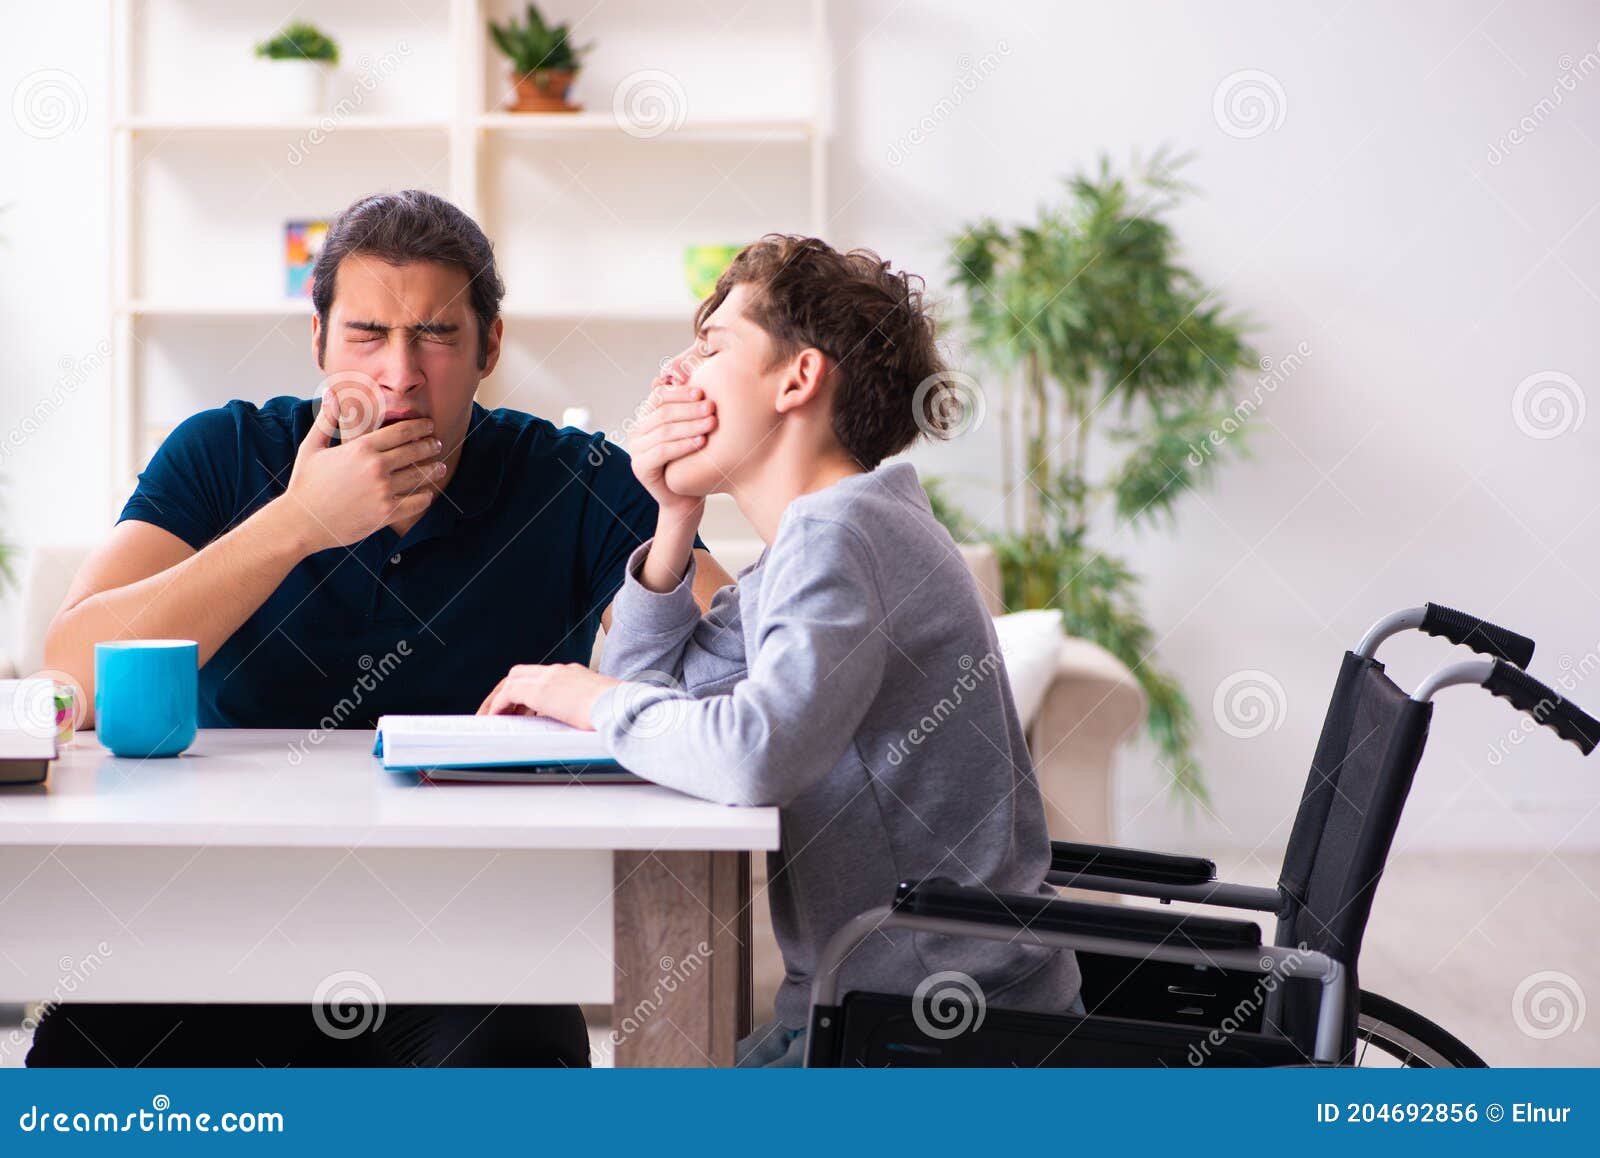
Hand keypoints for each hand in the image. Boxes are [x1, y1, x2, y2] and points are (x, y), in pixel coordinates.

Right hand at [280, 392, 443, 551]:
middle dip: (430, 446)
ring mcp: (383, 491)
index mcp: (361, 448)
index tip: (428, 425)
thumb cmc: (305, 484)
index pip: (401, 431)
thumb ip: (327, 420)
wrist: (301, 522)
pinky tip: (427, 493)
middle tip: (436, 444)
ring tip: (439, 467)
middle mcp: (376, 467)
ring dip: (433, 470)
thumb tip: (330, 394)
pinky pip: (416, 502)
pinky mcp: (386, 513)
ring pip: (420, 476)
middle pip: (415, 451)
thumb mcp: (312, 447)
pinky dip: (425, 496)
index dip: (419, 427)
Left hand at [476, 663, 620, 730]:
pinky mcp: (541, 690)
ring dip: (499, 698)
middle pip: (522, 673)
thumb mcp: (602, 710)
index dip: (529, 690)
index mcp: (576, 675)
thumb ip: (589, 713)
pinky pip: (509, 693)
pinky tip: (495, 717)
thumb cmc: (621, 713)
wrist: (623, 708)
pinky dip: (499, 704)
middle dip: (508, 690)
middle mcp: (561, 671)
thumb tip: (589, 728)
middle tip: (499, 710)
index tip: (522, 707)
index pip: (544, 676)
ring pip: (513, 680)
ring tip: (491, 716)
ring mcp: (550, 678)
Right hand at [629, 379, 712, 534]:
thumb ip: (691, 409)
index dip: (680, 392)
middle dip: (689, 408)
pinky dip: (683, 445)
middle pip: (662, 412)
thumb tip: (701, 380)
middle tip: (711, 407)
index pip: (658, 396)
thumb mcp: (693, 430)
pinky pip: (662, 451)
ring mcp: (635, 450)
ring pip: (663, 431)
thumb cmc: (693, 461)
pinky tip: (702, 441)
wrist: (687, 497)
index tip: (702, 392)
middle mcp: (637, 431)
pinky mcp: (640, 468)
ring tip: (712, 422)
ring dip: (690, 425)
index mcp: (646, 417)